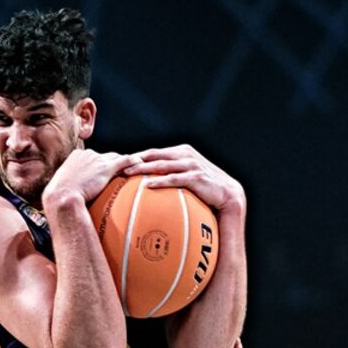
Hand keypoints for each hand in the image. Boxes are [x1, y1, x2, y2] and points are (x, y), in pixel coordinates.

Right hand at [44, 148, 140, 205]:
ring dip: (125, 163)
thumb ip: (72, 184)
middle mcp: (87, 155)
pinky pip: (125, 160)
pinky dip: (134, 161)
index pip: (94, 157)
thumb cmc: (61, 197)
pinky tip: (141, 164)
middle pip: (106, 156)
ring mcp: (97, 160)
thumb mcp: (64, 186)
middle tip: (122, 171)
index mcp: (76, 157)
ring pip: (116, 157)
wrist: (62, 197)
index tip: (104, 172)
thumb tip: (74, 192)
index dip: (101, 164)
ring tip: (135, 167)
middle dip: (113, 163)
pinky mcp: (106, 167)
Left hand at [123, 144, 244, 212]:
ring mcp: (191, 165)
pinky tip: (148, 186)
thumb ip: (172, 176)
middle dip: (135, 160)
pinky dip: (161, 181)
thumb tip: (150, 186)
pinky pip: (174, 179)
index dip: (136, 156)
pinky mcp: (196, 177)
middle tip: (117, 166)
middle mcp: (185, 154)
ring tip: (128, 173)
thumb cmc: (206, 189)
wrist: (229, 195)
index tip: (120, 162)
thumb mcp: (188, 178)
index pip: (154, 152)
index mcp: (181, 152)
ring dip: (143, 168)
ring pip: (162, 165)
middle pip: (154, 155)